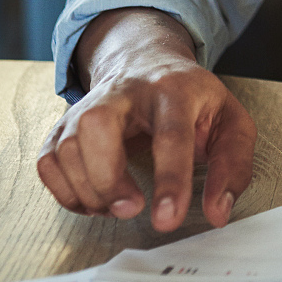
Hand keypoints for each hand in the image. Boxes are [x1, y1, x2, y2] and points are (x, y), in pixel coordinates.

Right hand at [36, 8, 254, 232]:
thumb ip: (232, 167)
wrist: (148, 62)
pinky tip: (94, 198)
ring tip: (118, 205)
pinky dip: (66, 192)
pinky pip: (48, 161)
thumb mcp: (230, 123)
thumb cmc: (192, 100)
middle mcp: (124, 92)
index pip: (170, 134)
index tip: (167, 220)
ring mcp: (88, 106)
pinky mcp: (64, 125)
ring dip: (88, 191)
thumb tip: (218, 212)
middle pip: (96, 125)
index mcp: (174, 90)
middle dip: (108, 179)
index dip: (169, 179)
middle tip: (130, 209)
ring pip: (66, 146)